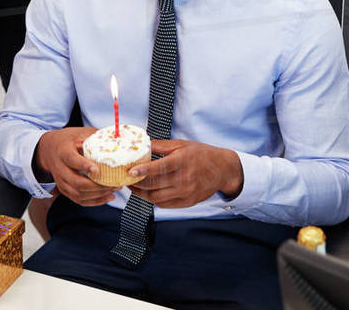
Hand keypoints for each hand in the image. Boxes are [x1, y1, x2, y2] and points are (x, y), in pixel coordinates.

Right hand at [35, 127, 116, 206]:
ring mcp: (61, 181)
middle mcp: (60, 169)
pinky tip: (108, 197)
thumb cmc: (67, 139)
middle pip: (77, 182)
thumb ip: (94, 137)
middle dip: (97, 186)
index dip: (84, 166)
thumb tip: (115, 139)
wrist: (48, 149)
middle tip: (113, 183)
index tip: (97, 170)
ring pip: (79, 194)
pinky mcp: (65, 189)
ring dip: (98, 195)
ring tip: (114, 189)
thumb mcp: (79, 133)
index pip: (72, 160)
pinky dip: (95, 201)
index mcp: (63, 152)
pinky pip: (79, 200)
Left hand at [127, 139, 242, 207]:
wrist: (223, 170)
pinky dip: (152, 199)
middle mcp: (184, 178)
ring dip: (141, 194)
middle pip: (154, 185)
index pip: (158, 168)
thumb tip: (143, 144)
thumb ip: (161, 145)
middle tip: (125, 178)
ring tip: (133, 186)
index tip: (130, 171)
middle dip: (136, 183)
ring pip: (156, 197)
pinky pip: (164, 204)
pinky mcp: (187, 202)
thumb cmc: (202, 154)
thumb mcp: (182, 145)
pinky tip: (147, 193)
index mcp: (182, 161)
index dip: (142, 171)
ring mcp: (186, 192)